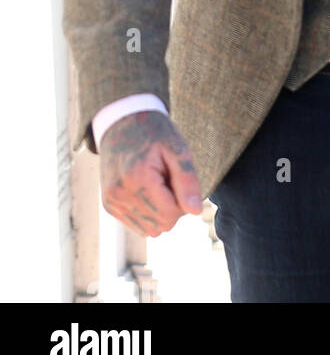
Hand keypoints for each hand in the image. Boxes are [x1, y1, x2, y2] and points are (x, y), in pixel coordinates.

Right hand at [99, 111, 203, 236]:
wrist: (124, 123)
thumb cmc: (155, 134)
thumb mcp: (178, 148)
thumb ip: (188, 180)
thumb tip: (195, 212)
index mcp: (137, 177)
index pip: (171, 214)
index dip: (184, 201)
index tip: (180, 179)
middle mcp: (119, 193)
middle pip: (161, 225)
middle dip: (173, 207)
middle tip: (169, 179)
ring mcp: (111, 202)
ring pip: (149, 231)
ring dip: (160, 212)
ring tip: (158, 184)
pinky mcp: (109, 206)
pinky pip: (137, 226)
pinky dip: (149, 213)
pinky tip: (148, 190)